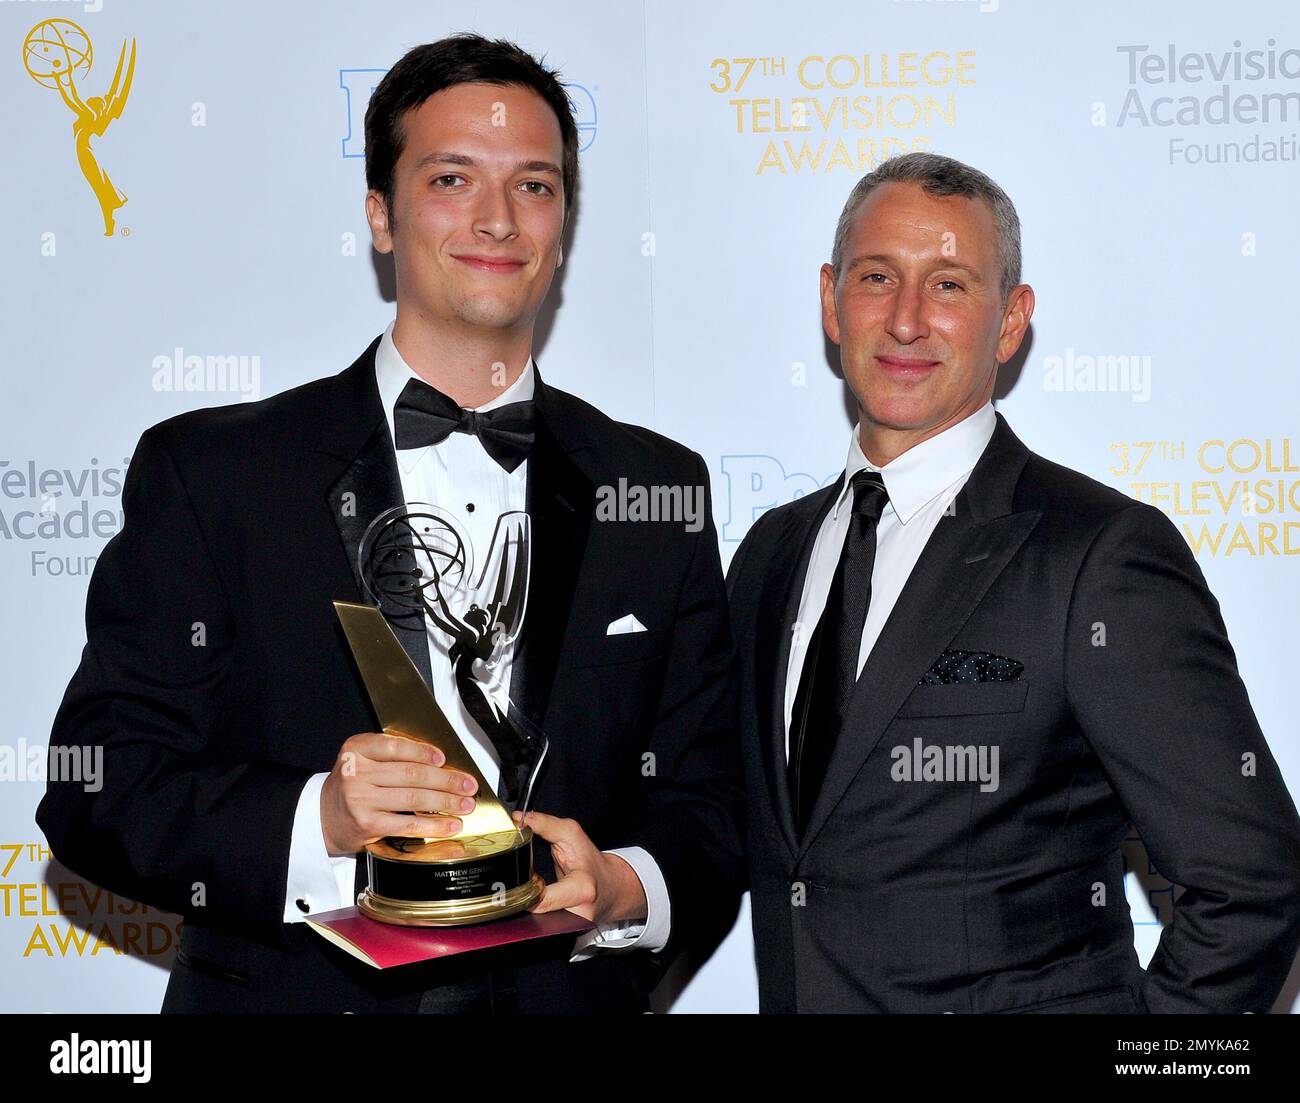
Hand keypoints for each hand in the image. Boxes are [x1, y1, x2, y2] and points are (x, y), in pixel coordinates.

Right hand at [320, 732, 478, 854]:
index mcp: (357, 749)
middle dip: (447, 780)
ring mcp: (361, 800)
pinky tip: (449, 825)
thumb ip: (393, 756)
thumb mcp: (363, 760)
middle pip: (411, 774)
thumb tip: (440, 763)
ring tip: (465, 804)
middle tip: (468, 785)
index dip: (423, 752)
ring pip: (414, 798)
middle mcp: (357, 772)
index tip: (444, 759)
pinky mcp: (368, 825)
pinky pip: (408, 824)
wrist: (322, 817)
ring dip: (446, 802)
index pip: (395, 746)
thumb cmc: (352, 785)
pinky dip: (434, 825)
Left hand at [517, 810, 647, 925]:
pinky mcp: (567, 935)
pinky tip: (538, 903)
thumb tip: (519, 820)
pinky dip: (535, 915)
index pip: (541, 899)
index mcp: (583, 889)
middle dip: (522, 900)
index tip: (519, 879)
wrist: (612, 888)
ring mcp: (573, 929)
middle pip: (535, 916)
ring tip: (531, 893)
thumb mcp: (572, 836)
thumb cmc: (591, 862)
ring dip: (527, 909)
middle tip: (520, 886)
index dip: (524, 889)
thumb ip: (546, 825)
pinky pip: (542, 927)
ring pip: (536, 926)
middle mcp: (580, 915)